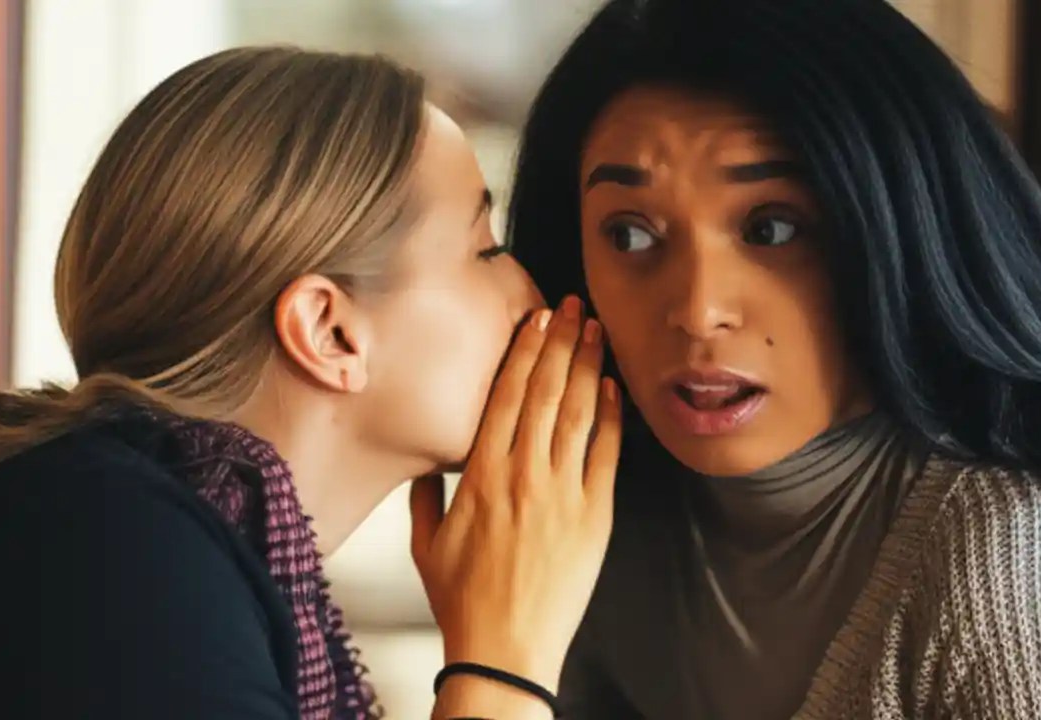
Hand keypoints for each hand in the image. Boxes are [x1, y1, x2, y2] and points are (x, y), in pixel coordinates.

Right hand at [410, 295, 621, 716]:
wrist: (504, 648)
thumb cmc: (463, 600)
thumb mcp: (425, 543)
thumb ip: (426, 496)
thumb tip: (426, 464)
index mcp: (480, 476)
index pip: (505, 397)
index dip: (523, 353)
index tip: (534, 322)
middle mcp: (522, 475)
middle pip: (544, 392)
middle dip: (559, 342)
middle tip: (571, 307)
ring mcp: (561, 494)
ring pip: (577, 413)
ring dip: (588, 367)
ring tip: (596, 331)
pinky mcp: (593, 517)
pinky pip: (605, 455)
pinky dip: (611, 418)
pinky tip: (614, 389)